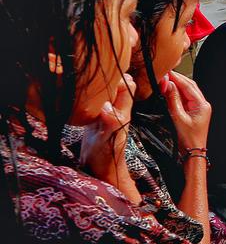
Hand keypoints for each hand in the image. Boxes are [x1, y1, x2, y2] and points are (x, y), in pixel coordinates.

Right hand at [80, 74, 134, 188]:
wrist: (99, 170)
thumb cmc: (106, 157)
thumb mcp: (107, 140)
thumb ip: (110, 123)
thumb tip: (107, 107)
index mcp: (122, 112)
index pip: (127, 85)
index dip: (119, 77)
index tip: (104, 73)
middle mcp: (116, 110)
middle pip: (117, 85)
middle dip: (109, 77)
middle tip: (92, 75)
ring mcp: (105, 113)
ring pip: (106, 92)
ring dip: (99, 86)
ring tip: (84, 82)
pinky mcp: (94, 118)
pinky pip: (95, 101)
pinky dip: (89, 96)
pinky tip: (79, 95)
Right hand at [162, 71, 211, 152]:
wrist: (192, 153)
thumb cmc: (188, 139)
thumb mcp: (178, 117)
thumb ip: (172, 99)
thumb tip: (167, 84)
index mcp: (202, 105)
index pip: (188, 86)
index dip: (176, 77)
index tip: (166, 71)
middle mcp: (202, 104)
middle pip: (189, 86)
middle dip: (176, 79)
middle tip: (163, 73)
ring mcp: (197, 108)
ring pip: (186, 91)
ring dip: (176, 85)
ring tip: (164, 79)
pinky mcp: (192, 112)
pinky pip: (184, 98)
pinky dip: (176, 93)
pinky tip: (168, 90)